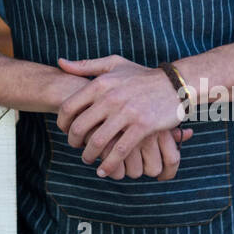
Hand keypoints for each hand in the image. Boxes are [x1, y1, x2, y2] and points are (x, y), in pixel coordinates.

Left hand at [56, 54, 185, 178]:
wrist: (174, 84)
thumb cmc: (141, 76)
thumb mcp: (113, 64)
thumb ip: (85, 65)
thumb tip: (60, 62)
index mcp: (100, 83)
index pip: (69, 107)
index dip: (62, 123)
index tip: (64, 131)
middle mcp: (110, 98)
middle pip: (80, 127)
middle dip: (74, 142)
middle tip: (76, 148)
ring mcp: (126, 113)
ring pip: (98, 142)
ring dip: (89, 156)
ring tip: (88, 160)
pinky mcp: (142, 126)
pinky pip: (120, 150)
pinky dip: (109, 164)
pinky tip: (105, 171)